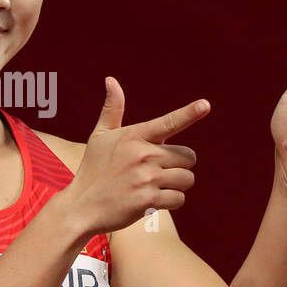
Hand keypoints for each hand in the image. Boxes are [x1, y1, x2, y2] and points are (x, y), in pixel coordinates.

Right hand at [60, 76, 210, 235]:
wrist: (81, 207)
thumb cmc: (93, 170)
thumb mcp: (100, 136)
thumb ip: (112, 109)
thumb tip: (111, 79)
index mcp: (133, 136)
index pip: (168, 122)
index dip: (189, 113)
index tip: (205, 105)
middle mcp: (143, 155)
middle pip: (188, 156)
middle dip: (179, 165)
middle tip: (158, 171)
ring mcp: (146, 178)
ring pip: (187, 178)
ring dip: (176, 185)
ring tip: (154, 187)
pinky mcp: (149, 200)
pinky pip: (179, 198)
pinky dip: (170, 201)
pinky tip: (151, 201)